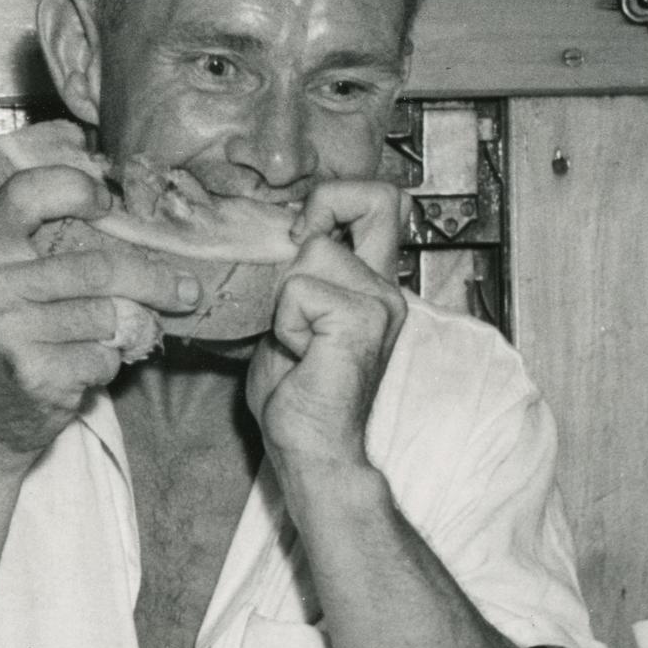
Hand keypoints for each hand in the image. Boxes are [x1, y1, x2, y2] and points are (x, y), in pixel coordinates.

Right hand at [0, 162, 201, 461]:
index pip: (32, 194)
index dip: (77, 189)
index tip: (108, 203)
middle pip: (97, 267)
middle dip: (154, 281)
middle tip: (187, 291)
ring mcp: (10, 332)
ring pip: (107, 316)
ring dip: (126, 331)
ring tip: (116, 338)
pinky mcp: (35, 373)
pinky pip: (104, 358)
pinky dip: (109, 365)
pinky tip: (85, 369)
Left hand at [247, 181, 406, 473]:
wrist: (312, 451)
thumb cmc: (297, 398)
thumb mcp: (285, 322)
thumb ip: (289, 279)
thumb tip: (261, 244)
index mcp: (371, 283)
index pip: (384, 200)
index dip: (340, 196)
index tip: (302, 232)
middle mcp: (385, 287)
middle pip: (370, 197)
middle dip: (319, 217)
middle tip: (296, 277)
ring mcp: (380, 302)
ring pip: (313, 249)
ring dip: (285, 296)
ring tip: (296, 340)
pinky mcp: (362, 321)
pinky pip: (298, 291)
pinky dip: (284, 323)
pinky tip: (300, 355)